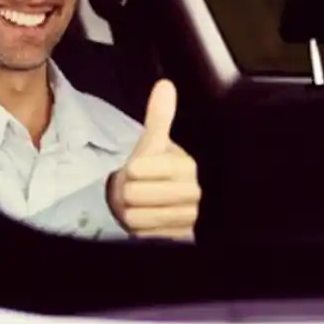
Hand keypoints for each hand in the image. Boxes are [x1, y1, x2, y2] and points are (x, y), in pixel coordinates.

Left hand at [108, 79, 201, 239]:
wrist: (161, 205)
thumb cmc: (153, 172)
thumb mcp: (153, 143)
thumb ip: (159, 116)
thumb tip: (165, 85)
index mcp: (188, 167)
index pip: (141, 170)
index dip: (131, 172)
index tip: (138, 171)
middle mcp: (194, 193)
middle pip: (136, 195)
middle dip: (129, 194)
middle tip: (138, 190)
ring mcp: (189, 218)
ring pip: (138, 217)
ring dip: (132, 213)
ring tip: (142, 206)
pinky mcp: (181, 239)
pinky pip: (145, 236)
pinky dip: (140, 232)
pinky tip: (147, 223)